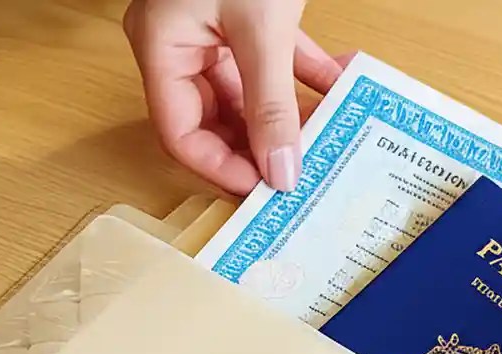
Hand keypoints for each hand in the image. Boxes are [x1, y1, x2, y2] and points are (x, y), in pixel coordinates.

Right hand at [123, 0, 350, 194]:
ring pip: (249, 92)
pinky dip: (306, 74)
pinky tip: (340, 88)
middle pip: (216, 119)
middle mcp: (181, 42)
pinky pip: (276, 56)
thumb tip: (282, 170)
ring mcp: (214, 27)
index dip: (221, 166)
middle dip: (260, 147)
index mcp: (161, 47)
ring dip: (289, 115)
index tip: (266, 188)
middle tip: (299, 175)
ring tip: (328, 136)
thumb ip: (272, 102)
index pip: (180, 132)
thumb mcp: (259, 29)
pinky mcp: (249, 11)